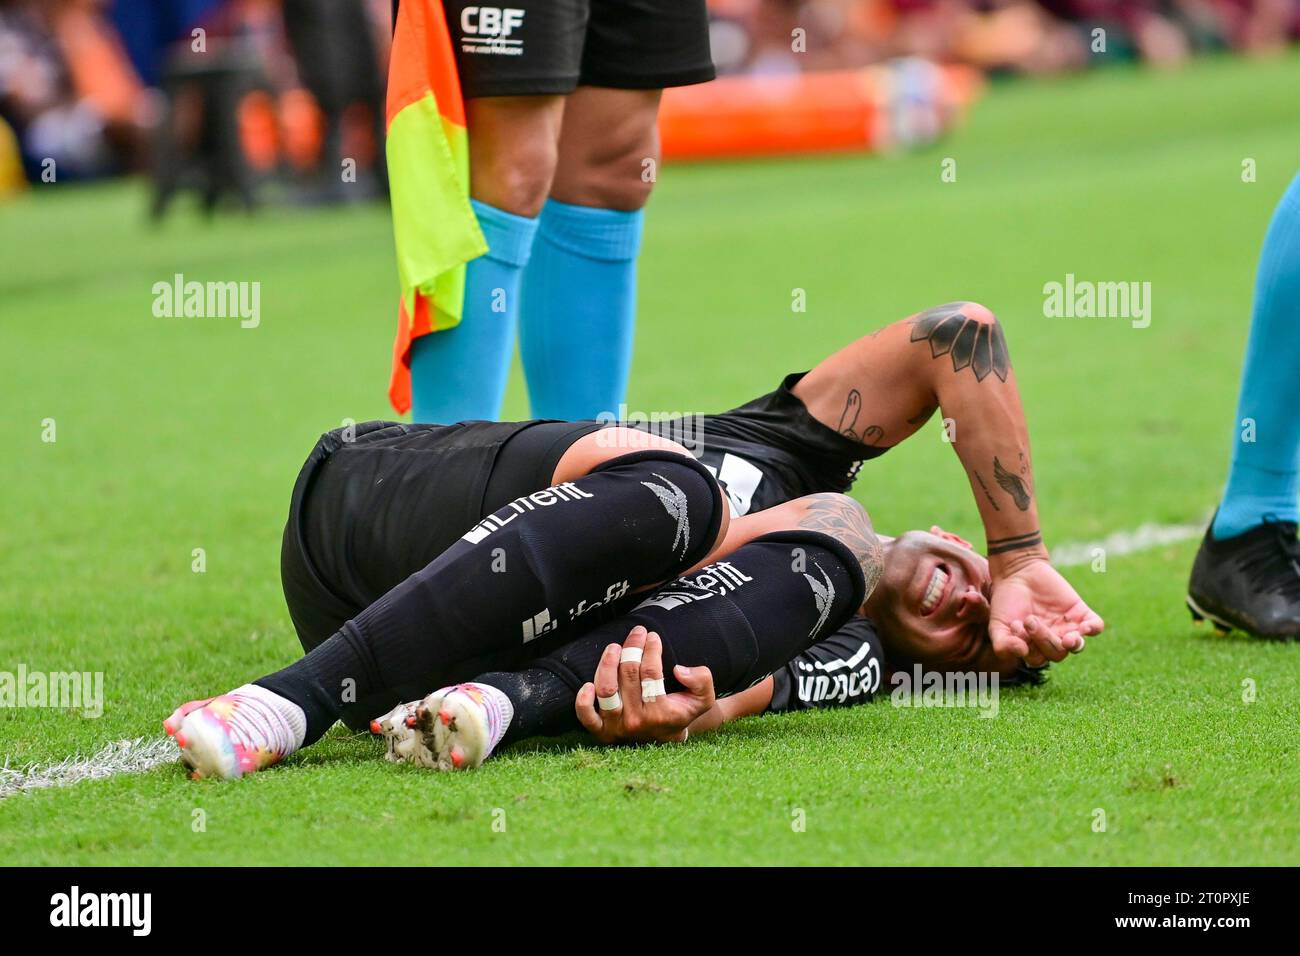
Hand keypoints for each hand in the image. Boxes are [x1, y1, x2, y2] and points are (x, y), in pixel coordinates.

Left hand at [575, 625, 715, 744]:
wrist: (666, 740)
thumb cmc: (681, 712)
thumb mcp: (702, 699)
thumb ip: (701, 681)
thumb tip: (680, 670)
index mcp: (662, 713)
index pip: (651, 674)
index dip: (651, 650)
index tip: (653, 637)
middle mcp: (638, 720)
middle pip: (628, 675)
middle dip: (632, 648)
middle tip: (637, 632)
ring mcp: (617, 726)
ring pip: (606, 690)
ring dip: (607, 663)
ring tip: (614, 646)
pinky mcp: (602, 731)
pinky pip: (586, 717)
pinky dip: (583, 701)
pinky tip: (587, 684)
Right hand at [988, 557, 1103, 664]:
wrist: (1018, 572)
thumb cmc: (1006, 601)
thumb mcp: (997, 625)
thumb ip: (1003, 645)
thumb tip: (1022, 652)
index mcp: (1034, 648)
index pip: (1037, 658)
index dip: (1028, 648)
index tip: (1015, 626)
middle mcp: (1053, 640)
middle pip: (1057, 654)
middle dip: (1044, 640)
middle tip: (1030, 620)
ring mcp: (1068, 627)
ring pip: (1076, 645)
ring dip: (1073, 644)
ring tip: (1068, 639)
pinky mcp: (1080, 612)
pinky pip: (1096, 626)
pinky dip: (1093, 629)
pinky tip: (1086, 627)